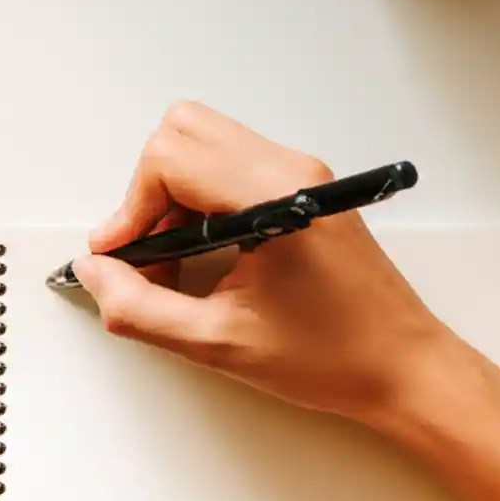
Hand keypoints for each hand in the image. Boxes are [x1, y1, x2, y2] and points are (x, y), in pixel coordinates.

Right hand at [74, 101, 470, 426]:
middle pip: (182, 132)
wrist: (405, 368)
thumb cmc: (333, 358)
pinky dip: (198, 202)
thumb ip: (140, 308)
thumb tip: (94, 273)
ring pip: (202, 144)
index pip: (170, 158)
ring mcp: (299, 173)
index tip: (121, 256)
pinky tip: (205, 257)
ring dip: (171, 197)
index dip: (130, 208)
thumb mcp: (217, 344)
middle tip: (148, 252)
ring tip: (177, 262)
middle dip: (147, 193)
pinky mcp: (303, 187)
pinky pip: (228, 166)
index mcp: (274, 197)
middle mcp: (289, 169)